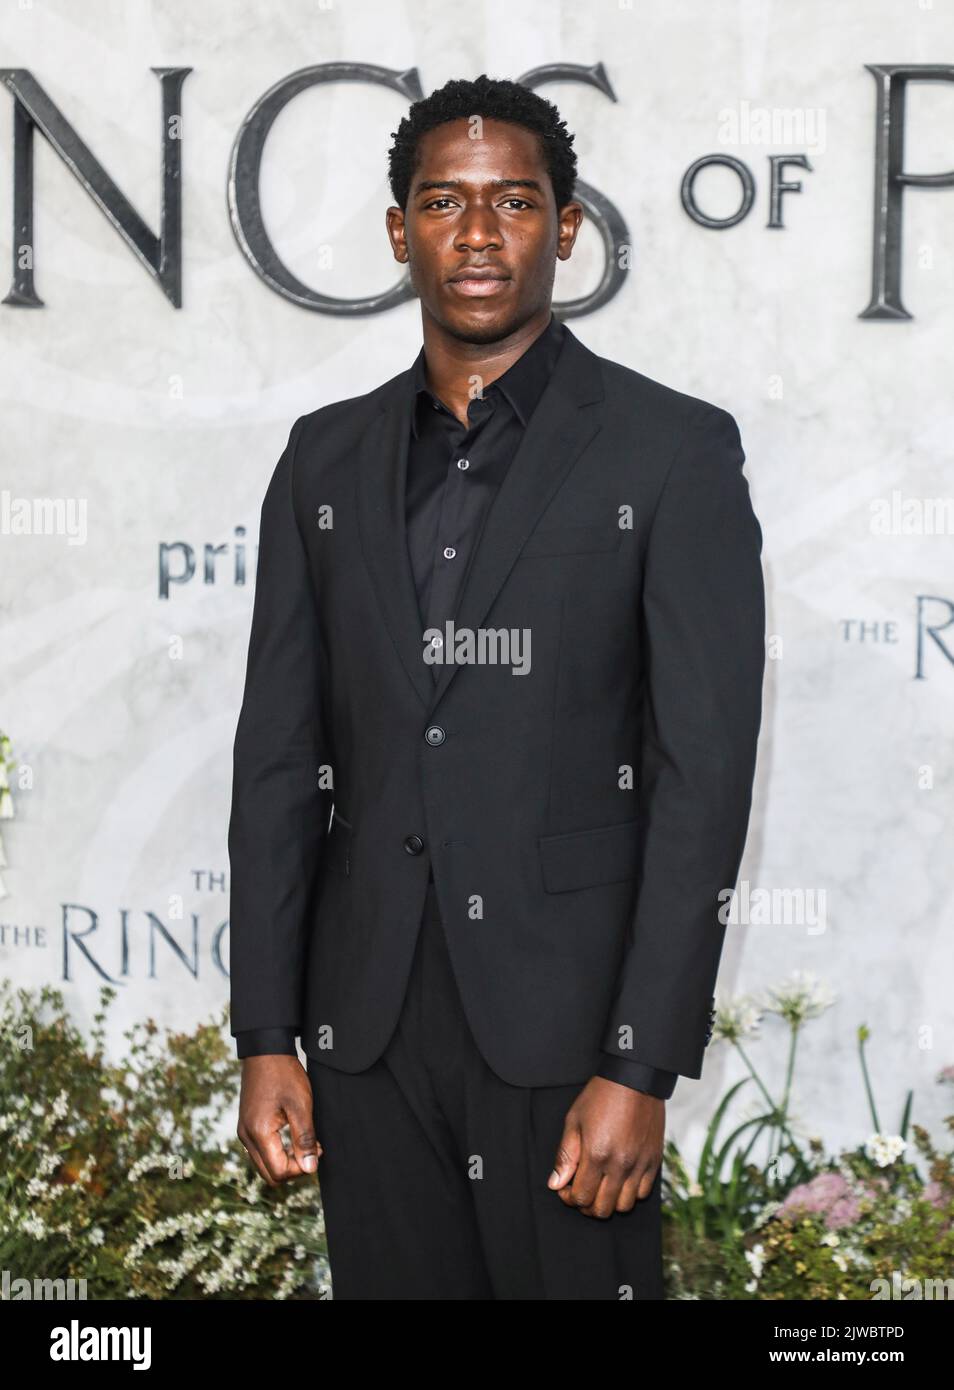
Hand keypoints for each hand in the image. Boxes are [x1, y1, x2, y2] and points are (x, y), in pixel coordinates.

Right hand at [237, 1054, 321, 1185]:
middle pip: (269, 1174)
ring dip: (285, 1160)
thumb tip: (310, 1168)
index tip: (317, 1151)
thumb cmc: (284, 1074)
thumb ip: (305, 1139)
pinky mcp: (246, 1125)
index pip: (278, 1172)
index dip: (300, 1169)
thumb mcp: (300, 1105)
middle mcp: (246, 1136)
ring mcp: (244, 1131)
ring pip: (264, 1164)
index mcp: (258, 1133)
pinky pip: (261, 1150)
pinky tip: (293, 1135)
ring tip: (305, 1141)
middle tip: (312, 1150)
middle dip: (293, 1168)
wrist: (265, 1050)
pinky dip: (277, 1150)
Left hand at [547, 1075, 663, 1216]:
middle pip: (602, 1209)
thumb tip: (556, 1184)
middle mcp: (620, 1164)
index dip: (569, 1198)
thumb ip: (565, 1156)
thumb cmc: (601, 1096)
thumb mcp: (574, 1121)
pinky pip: (643, 1192)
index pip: (581, 1197)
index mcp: (597, 1154)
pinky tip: (620, 1179)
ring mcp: (640, 1164)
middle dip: (586, 1205)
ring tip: (600, 1187)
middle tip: (581, 1191)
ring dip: (609, 1202)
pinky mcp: (654, 1160)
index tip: (565, 1188)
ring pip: (624, 1206)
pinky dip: (630, 1193)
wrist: (634, 1078)